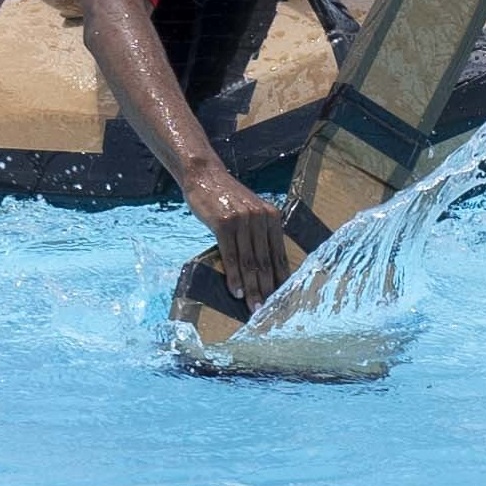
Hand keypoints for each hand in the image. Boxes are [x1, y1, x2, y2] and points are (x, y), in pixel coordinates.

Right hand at [182, 161, 290, 307]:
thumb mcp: (250, 211)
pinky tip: (235, 291)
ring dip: (251, 288)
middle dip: (266, 289)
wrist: (204, 175)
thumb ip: (259, 234)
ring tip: (253, 308)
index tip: (281, 301)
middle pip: (265, 261)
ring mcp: (242, 219)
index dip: (279, 280)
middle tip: (266, 311)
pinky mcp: (223, 222)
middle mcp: (260, 217)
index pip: (279, 255)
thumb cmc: (226, 197)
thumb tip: (264, 269)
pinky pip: (231, 255)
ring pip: (249, 261)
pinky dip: (234, 276)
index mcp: (272, 216)